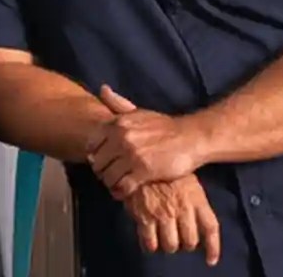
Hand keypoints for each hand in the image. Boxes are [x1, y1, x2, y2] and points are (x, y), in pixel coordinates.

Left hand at [87, 85, 203, 197]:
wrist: (191, 138)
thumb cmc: (164, 127)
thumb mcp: (140, 112)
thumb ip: (118, 103)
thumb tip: (102, 89)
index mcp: (118, 124)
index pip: (91, 145)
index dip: (97, 154)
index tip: (107, 158)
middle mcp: (122, 138)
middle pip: (98, 164)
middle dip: (104, 171)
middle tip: (114, 173)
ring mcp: (132, 155)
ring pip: (108, 177)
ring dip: (112, 183)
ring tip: (120, 183)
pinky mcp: (143, 172)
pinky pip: (122, 187)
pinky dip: (121, 192)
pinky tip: (127, 190)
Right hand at [125, 175, 220, 264]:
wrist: (143, 159)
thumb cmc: (167, 170)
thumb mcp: (189, 181)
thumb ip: (195, 201)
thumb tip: (198, 219)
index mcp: (197, 199)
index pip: (211, 228)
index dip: (213, 247)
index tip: (211, 260)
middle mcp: (183, 209)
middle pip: (190, 241)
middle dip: (186, 244)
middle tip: (181, 239)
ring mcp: (164, 214)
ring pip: (171, 245)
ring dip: (169, 246)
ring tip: (165, 239)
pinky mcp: (145, 218)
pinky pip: (150, 243)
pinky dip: (150, 246)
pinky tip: (150, 240)